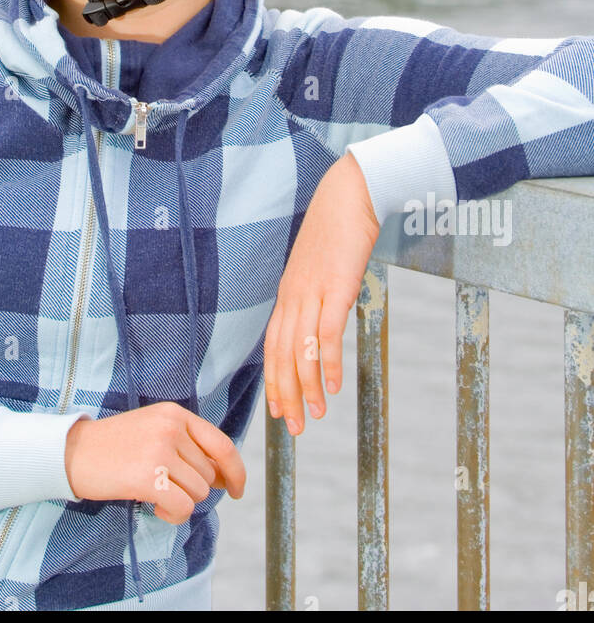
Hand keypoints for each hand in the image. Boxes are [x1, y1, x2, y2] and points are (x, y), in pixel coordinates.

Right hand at [64, 402, 245, 525]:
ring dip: (180, 501)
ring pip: (199, 493)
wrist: (72, 453)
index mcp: (175, 414)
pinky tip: (153, 504)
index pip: (221, 444)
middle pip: (208, 475)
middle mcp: (171, 428)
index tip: (238, 489)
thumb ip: (188, 446)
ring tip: (154, 493)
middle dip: (192, 488)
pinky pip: (183, 508)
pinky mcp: (149, 478)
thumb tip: (225, 477)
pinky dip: (172, 514)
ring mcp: (160, 451)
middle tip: (163, 485)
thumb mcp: (154, 431)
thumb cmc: (114, 447)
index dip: (236, 470)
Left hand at [264, 152, 379, 434]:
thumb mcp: (321, 266)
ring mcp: (312, 291)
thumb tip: (323, 318)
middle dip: (286, 395)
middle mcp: (293, 295)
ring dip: (305, 388)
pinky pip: (327, 333)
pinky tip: (331, 386)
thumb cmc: (338, 229)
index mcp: (288, 292)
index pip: (273, 345)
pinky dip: (326, 363)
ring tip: (314, 417)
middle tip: (292, 428)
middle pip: (281, 354)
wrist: (350, 194)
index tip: (279, 408)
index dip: (274, 379)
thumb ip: (318, 293)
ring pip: (300, 350)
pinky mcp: (335, 287)